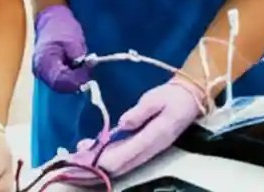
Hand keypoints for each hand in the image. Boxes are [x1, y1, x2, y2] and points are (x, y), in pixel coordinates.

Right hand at [33, 4, 91, 92]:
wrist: (51, 20)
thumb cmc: (61, 27)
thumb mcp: (72, 39)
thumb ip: (77, 55)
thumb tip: (84, 67)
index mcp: (44, 61)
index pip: (59, 80)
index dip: (75, 81)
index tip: (89, 78)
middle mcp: (41, 71)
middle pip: (59, 85)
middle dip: (76, 82)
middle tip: (90, 74)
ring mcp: (44, 73)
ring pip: (61, 84)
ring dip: (75, 80)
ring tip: (86, 69)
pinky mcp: (49, 72)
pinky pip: (61, 79)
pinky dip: (72, 77)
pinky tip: (80, 70)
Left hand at [67, 78, 203, 177]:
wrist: (191, 98)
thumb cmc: (173, 96)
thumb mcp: (156, 98)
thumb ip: (140, 112)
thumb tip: (122, 124)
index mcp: (154, 137)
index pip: (124, 155)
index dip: (102, 160)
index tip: (83, 159)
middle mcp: (150, 149)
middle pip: (119, 165)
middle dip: (94, 166)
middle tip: (72, 161)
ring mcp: (148, 151)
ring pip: (120, 164)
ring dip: (98, 163)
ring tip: (77, 155)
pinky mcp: (145, 148)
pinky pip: (124, 158)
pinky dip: (106, 157)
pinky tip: (92, 150)